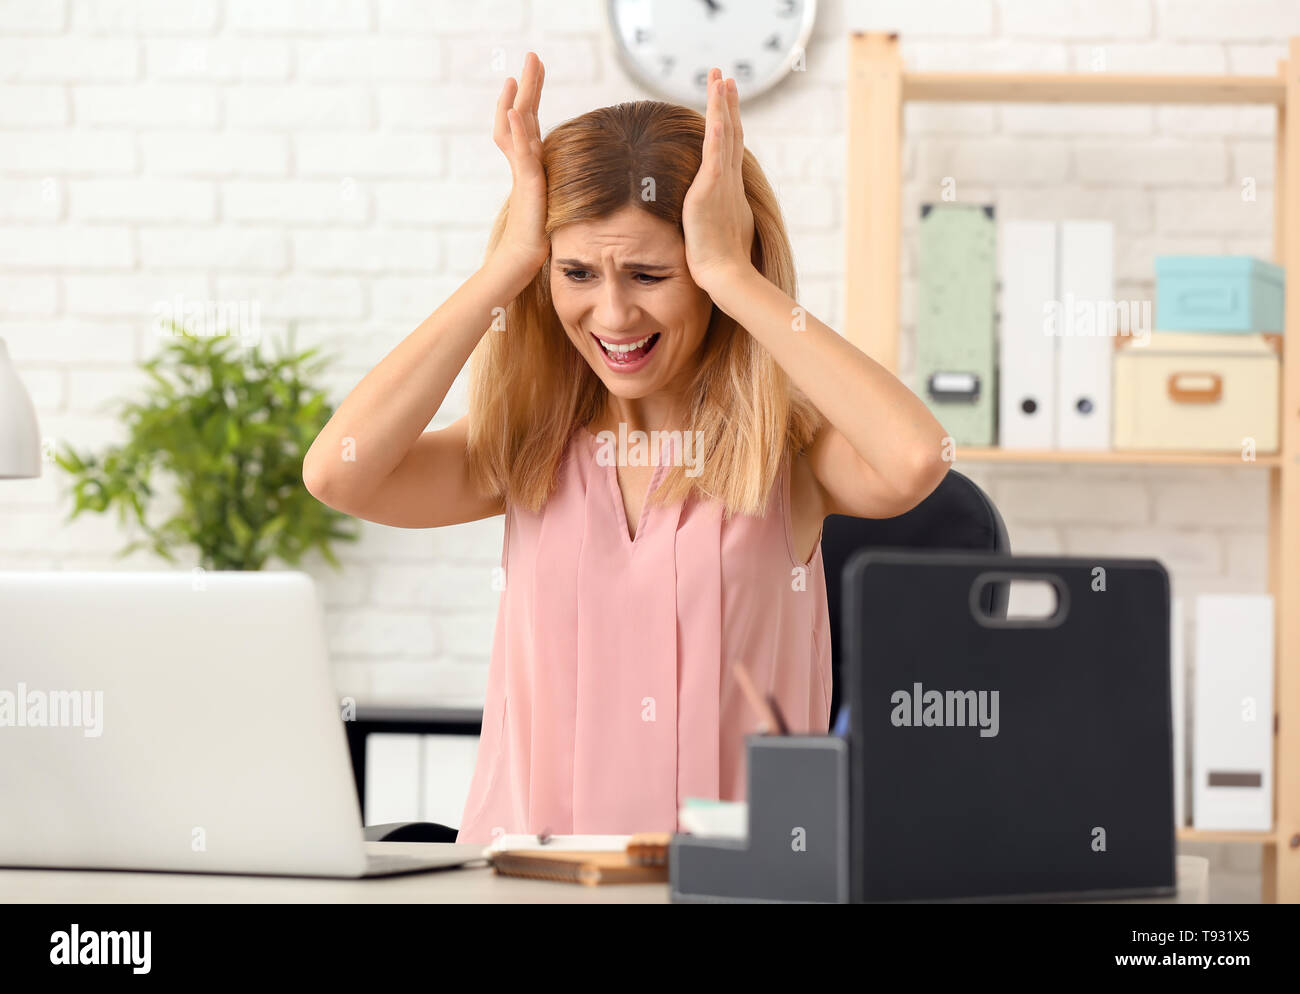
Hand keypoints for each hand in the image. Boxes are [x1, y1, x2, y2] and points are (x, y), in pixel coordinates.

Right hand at [489, 52, 548, 276]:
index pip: (528, 124)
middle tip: (531, 56)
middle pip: (522, 116)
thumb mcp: (556, 206)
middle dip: (528, 85)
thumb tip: (581, 185)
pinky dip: (516, 129)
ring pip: (517, 127)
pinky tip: (516, 108)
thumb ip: (560, 189)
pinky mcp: (528, 185)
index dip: (529, 99)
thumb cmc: (539, 242)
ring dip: (519, 97)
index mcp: (531, 167)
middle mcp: (524, 165)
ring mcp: (523, 173)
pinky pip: (520, 152)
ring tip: (518, 73)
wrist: (521, 263)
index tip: (532, 76)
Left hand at [682, 68, 755, 294]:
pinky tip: (716, 114)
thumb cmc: (722, 264)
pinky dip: (717, 133)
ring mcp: (723, 185)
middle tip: (724, 77)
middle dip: (727, 104)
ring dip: (722, 106)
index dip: (729, 122)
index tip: (726, 101)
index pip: (730, 148)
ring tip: (720, 79)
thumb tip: (707, 220)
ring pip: (725, 137)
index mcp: (730, 189)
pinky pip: (715, 157)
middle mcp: (730, 182)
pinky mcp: (711, 192)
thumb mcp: (716, 232)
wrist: (727, 276)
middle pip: (731, 133)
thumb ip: (713, 217)